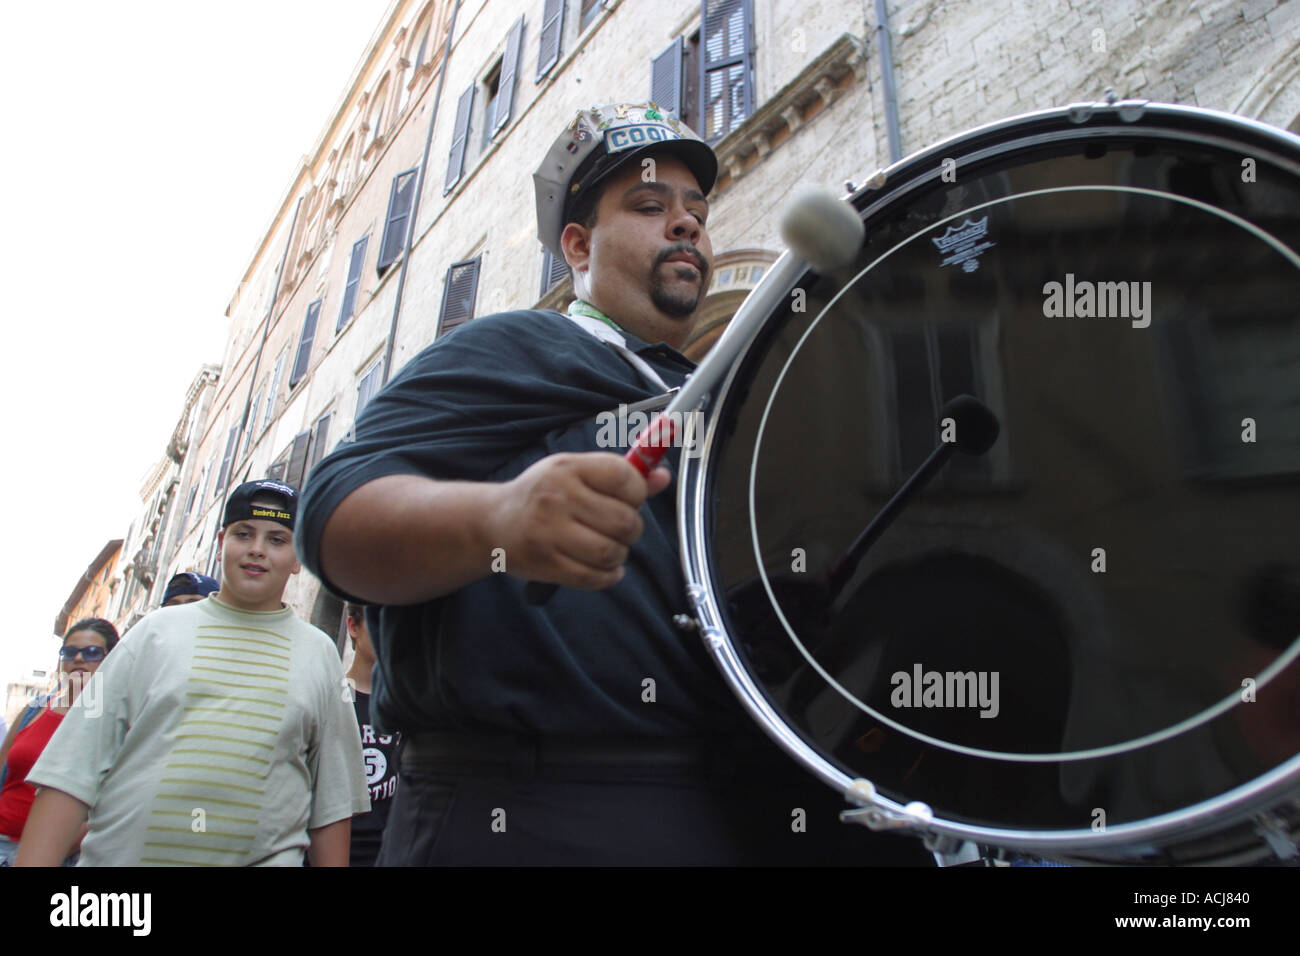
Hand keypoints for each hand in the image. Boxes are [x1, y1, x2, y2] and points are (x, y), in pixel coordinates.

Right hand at [486, 452, 670, 589]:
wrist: (493, 522)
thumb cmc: (543, 495)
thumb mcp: (577, 474)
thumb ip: (622, 476)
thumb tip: (664, 477)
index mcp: (569, 468)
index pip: (624, 477)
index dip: (637, 493)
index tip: (629, 499)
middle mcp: (558, 497)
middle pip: (624, 520)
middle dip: (631, 530)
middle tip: (620, 530)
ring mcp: (549, 531)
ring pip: (611, 552)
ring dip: (619, 555)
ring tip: (609, 549)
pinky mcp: (545, 563)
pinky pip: (594, 577)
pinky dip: (608, 576)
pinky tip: (604, 568)